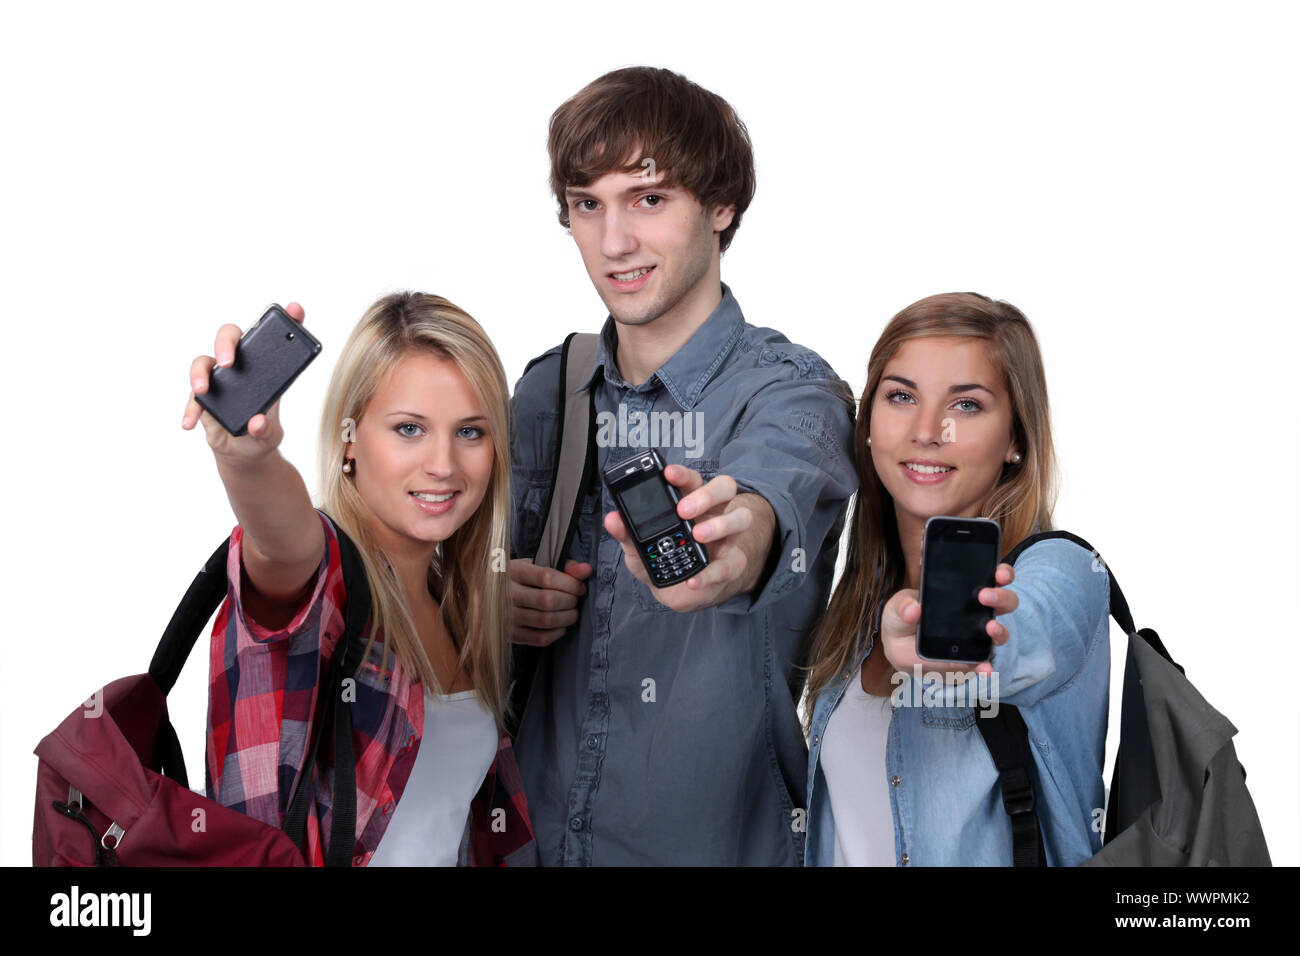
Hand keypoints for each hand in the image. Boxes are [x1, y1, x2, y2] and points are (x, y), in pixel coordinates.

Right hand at [181, 302, 306, 460]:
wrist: (242, 454)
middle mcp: (241, 366)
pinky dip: (191, 409)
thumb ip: (266, 430)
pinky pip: (193, 397)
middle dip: (227, 344)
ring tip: (201, 389)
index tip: (294, 309)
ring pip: (204, 361)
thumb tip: (258, 422)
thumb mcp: (270, 436)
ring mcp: (219, 379)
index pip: (275, 337)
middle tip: (229, 361)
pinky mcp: (203, 397)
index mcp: (267, 368)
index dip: (286, 320)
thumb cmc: (260, 433)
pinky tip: (189, 422)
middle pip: (231, 338)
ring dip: (200, 373)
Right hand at [509, 558, 593, 645]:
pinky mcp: (510, 635)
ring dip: (567, 618)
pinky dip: (556, 633)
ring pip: (545, 620)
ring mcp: (506, 616)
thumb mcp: (534, 564)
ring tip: (572, 612)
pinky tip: (560, 625)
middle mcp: (507, 594)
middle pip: (548, 600)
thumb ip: (563, 566)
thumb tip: (586, 570)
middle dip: (570, 601)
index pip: (547, 577)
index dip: (570, 583)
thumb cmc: (518, 578)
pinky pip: (539, 638)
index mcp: (513, 571)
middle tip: (576, 599)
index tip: (579, 587)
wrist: (487, 594)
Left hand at [603, 464, 773, 612]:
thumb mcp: (638, 548)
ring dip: (720, 524)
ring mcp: (727, 537)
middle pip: (725, 487)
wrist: (677, 592)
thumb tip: (612, 519)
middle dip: (707, 494)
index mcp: (689, 501)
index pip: (692, 478)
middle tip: (684, 510)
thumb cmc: (661, 560)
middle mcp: (713, 513)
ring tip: (697, 536)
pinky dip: (712, 572)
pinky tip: (694, 580)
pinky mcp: (732, 563)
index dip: (682, 474)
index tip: (668, 474)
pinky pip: (731, 563)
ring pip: (741, 517)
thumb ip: (627, 533)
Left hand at [878, 563, 1018, 677]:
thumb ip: (903, 605)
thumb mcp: (898, 606)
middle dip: (1000, 596)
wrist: (899, 649)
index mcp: (963, 590)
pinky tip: (985, 669)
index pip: (991, 576)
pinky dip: (986, 666)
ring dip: (999, 629)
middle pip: (1004, 600)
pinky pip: (984, 662)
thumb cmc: (904, 618)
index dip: (1002, 573)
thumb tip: (914, 609)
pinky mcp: (972, 658)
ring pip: (1000, 630)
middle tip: (984, 596)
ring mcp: (978, 635)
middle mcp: (978, 611)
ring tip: (990, 628)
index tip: (999, 573)